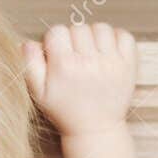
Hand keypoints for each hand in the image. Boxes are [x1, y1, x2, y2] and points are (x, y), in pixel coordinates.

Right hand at [23, 23, 136, 137]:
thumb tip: (29, 42)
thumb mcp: (38, 92)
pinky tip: (107, 50)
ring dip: (94, 36)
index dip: (54, 40)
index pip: (57, 31)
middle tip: (74, 55)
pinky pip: (125, 36)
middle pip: (79, 28)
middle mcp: (89, 62)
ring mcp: (112, 63)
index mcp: (64, 66)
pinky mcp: (128, 66)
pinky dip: (116, 38)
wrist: (95, 129)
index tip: (57, 53)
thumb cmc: (64, 110)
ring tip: (90, 51)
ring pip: (101, 28)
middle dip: (73, 38)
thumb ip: (30, 64)